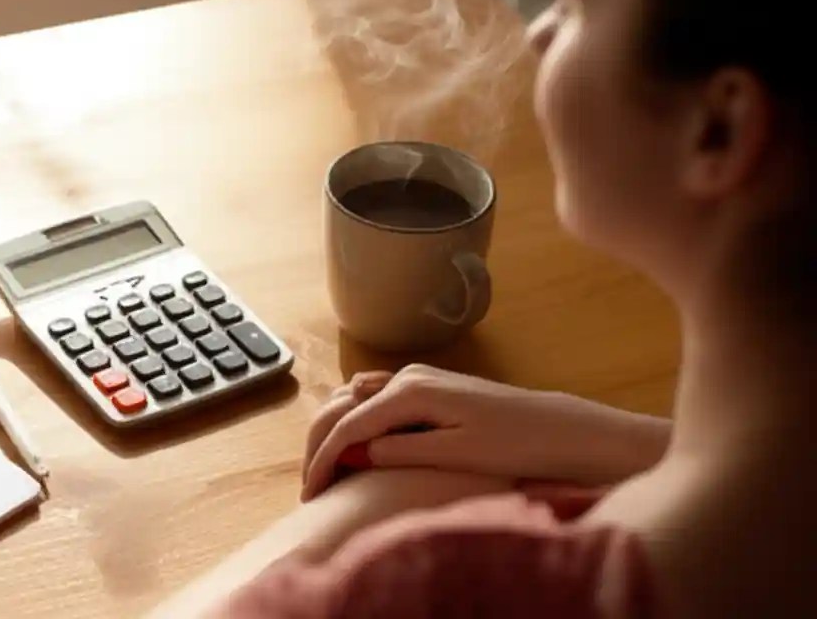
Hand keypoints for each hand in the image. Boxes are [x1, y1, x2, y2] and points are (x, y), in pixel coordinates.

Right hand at [301, 364, 670, 500]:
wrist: (560, 428)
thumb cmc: (515, 443)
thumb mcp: (456, 454)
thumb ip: (402, 450)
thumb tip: (356, 452)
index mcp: (411, 391)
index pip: (349, 424)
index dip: (324, 460)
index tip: (311, 494)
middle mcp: (408, 376)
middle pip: (343, 406)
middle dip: (321, 444)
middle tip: (311, 486)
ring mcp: (418, 378)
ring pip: (355, 399)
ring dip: (335, 430)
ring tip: (327, 469)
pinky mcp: (428, 387)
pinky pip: (375, 399)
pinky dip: (356, 420)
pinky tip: (356, 444)